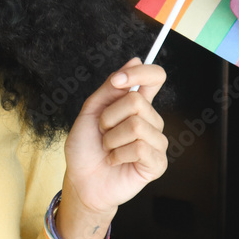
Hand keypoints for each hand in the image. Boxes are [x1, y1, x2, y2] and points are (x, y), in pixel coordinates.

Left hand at [58, 58, 167, 238]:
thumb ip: (110, 87)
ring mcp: (156, 142)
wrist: (81, 179)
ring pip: (136, 125)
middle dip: (109, 116)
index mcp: (136, 105)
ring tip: (108, 148)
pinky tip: (115, 160)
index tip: (117, 81)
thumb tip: (135, 59)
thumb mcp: (91, 111)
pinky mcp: (157, 163)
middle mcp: (150, 121)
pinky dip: (118, 154)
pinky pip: (140, 148)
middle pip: (137, 101)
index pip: (155, 77)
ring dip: (111, 138)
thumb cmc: (85, 146)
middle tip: (102, 132)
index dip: (140, 73)